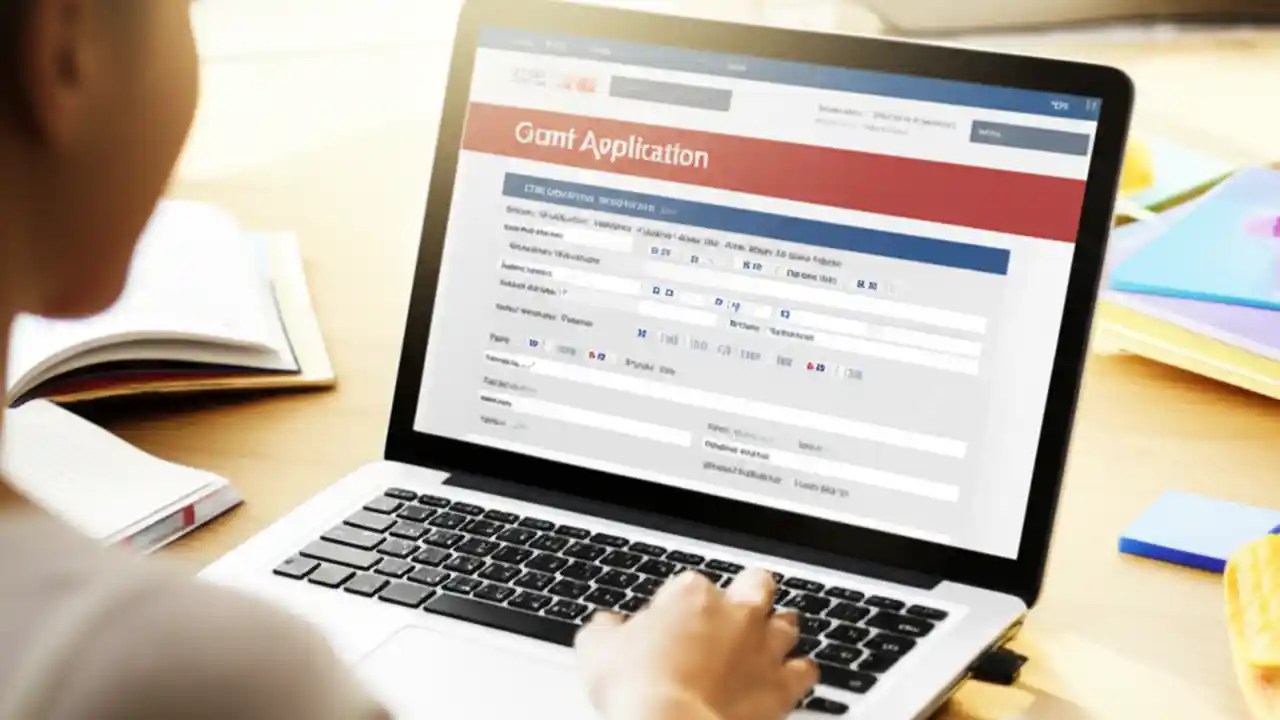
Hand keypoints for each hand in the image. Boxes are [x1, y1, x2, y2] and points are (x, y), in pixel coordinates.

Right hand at [575, 568, 818, 719]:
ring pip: (787, 622)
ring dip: (779, 628)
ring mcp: (762, 647)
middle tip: (736, 607)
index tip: (669, 624)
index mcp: (691, 595)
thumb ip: (604, 629)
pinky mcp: (782, 685)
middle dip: (749, 591)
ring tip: (768, 636)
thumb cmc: (638, 688)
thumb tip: (605, 624)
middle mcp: (735, 613)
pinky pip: (805, 670)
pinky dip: (799, 671)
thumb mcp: (598, 649)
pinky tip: (791, 675)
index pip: (690, 584)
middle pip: (755, 584)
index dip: (679, 604)